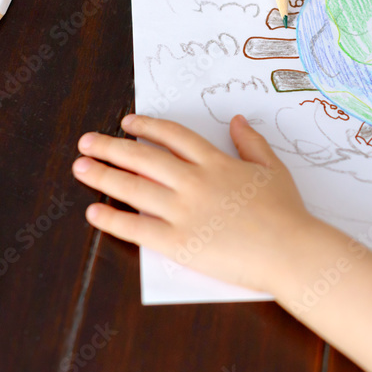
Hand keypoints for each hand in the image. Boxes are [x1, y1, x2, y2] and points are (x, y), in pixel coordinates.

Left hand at [73, 113, 321, 292]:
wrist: (291, 252)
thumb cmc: (287, 213)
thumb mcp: (273, 168)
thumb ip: (251, 143)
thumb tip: (236, 120)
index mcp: (216, 163)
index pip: (173, 136)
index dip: (147, 126)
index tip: (127, 122)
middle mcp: (195, 182)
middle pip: (144, 158)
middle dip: (111, 147)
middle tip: (87, 141)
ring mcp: (185, 212)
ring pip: (134, 188)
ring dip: (103, 176)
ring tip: (80, 167)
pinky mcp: (179, 243)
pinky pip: (137, 228)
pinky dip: (113, 219)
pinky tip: (94, 212)